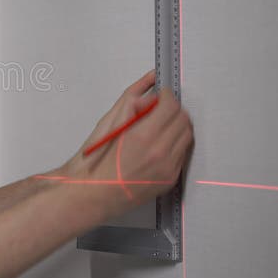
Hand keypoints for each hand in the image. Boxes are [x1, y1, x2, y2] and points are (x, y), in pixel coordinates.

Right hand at [59, 69, 193, 218]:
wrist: (91, 194)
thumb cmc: (94, 162)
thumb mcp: (108, 123)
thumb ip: (132, 99)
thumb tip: (148, 84)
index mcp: (142, 136)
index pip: (171, 106)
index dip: (167, 95)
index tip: (161, 94)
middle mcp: (159, 153)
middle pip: (183, 119)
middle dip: (174, 109)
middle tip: (160, 108)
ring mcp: (167, 168)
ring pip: (186, 136)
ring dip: (176, 126)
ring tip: (158, 126)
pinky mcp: (169, 179)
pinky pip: (181, 154)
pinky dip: (174, 144)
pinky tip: (157, 144)